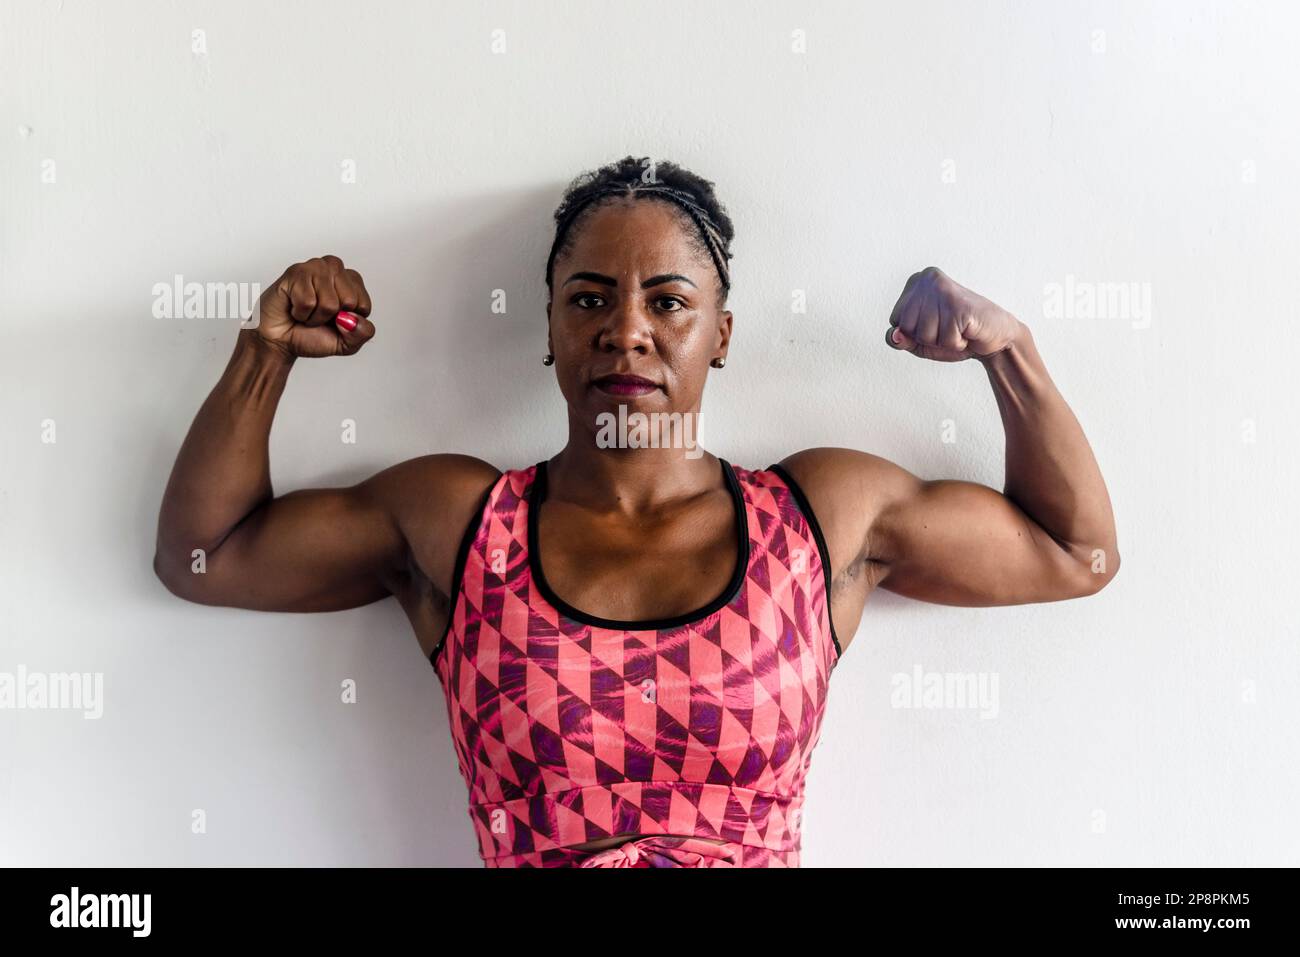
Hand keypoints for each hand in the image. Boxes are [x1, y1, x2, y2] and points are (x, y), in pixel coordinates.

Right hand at [256, 255, 374, 357]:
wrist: (279, 341)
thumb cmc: (311, 335)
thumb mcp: (347, 344)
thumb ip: (363, 333)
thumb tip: (354, 318)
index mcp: (352, 283)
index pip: (364, 305)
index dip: (348, 322)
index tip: (334, 320)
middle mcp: (336, 269)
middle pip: (349, 301)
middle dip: (331, 318)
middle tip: (317, 315)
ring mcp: (316, 267)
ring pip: (330, 303)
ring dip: (315, 317)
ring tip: (306, 311)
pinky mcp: (297, 272)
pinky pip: (308, 302)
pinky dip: (301, 313)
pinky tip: (294, 307)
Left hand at [885, 266, 1021, 361]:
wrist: (995, 335)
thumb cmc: (955, 335)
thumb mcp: (920, 342)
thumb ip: (901, 339)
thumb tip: (894, 335)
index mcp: (916, 282)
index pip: (896, 320)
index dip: (914, 333)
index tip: (935, 324)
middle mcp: (927, 279)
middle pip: (907, 327)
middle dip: (927, 338)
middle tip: (948, 328)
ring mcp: (943, 290)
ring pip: (925, 335)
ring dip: (943, 341)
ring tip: (958, 328)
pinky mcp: (958, 304)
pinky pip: (946, 340)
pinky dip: (957, 343)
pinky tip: (967, 331)